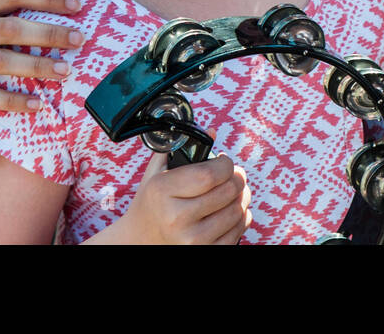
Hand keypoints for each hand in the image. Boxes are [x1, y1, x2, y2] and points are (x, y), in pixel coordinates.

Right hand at [118, 152, 252, 243]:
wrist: (142, 239)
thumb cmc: (152, 202)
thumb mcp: (157, 172)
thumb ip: (181, 146)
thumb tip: (212, 131)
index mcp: (163, 191)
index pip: (210, 175)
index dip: (225, 164)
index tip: (224, 160)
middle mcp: (177, 218)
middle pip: (228, 191)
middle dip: (237, 178)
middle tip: (234, 174)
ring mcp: (192, 239)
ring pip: (237, 211)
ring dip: (242, 196)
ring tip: (234, 191)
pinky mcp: (205, 252)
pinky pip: (239, 231)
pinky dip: (241, 217)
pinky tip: (231, 210)